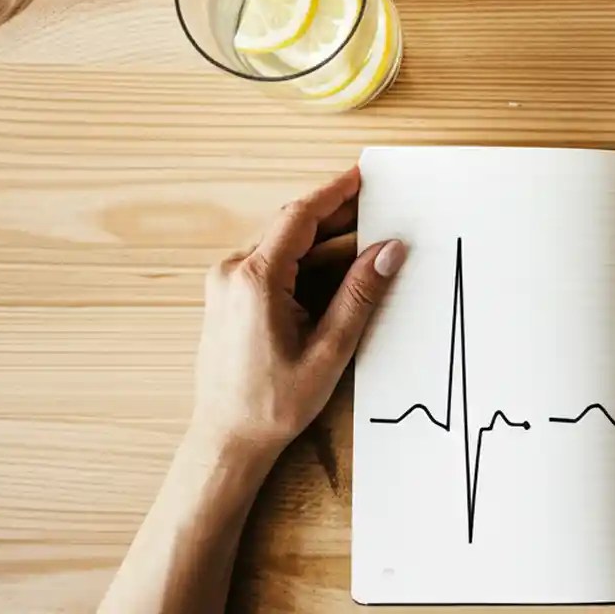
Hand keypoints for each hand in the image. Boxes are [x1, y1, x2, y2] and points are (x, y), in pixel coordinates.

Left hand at [189, 167, 405, 457]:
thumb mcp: (329, 349)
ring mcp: (226, 284)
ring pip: (284, 247)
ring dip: (324, 245)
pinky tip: (336, 275)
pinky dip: (306, 264)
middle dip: (338, 218)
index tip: (362, 175)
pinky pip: (272, 265)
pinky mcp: (229, 297)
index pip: (300, 216)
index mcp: (256, 280)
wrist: (226, 439)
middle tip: (380, 209)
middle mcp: (233, 273)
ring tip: (367, 247)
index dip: (335, 192)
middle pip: (292, 227)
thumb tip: (389, 251)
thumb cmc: (272, 404)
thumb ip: (360, 294)